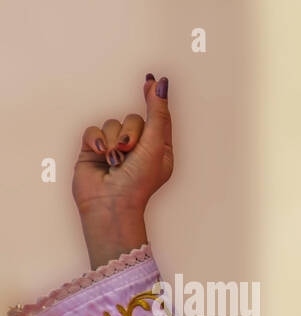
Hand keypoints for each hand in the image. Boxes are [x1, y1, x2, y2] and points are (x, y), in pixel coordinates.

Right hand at [74, 75, 172, 221]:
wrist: (110, 203)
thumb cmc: (138, 181)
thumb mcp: (154, 145)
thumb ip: (157, 114)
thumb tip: (161, 85)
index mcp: (158, 149)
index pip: (158, 118)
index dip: (154, 99)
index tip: (150, 80)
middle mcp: (138, 147)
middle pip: (133, 118)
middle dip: (131, 133)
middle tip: (129, 151)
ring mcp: (115, 148)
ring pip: (112, 123)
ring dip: (113, 141)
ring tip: (114, 161)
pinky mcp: (94, 150)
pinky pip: (93, 129)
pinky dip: (96, 141)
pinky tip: (99, 155)